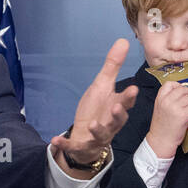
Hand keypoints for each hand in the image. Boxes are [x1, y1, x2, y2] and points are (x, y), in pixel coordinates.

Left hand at [49, 39, 139, 167]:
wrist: (85, 136)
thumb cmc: (97, 110)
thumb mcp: (102, 86)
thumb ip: (113, 65)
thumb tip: (124, 41)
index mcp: (115, 107)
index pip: (125, 102)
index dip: (129, 97)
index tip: (133, 89)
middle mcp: (110, 123)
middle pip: (117, 120)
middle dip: (117, 115)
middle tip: (116, 107)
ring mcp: (97, 136)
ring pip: (101, 134)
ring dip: (97, 130)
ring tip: (92, 124)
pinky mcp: (82, 145)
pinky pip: (74, 146)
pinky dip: (64, 144)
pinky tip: (55, 140)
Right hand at [146, 80, 187, 158]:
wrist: (161, 140)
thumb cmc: (161, 127)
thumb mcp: (159, 109)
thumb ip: (167, 99)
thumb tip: (181, 93)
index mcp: (159, 99)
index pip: (169, 84)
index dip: (178, 85)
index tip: (182, 88)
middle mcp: (167, 102)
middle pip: (182, 89)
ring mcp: (175, 108)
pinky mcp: (183, 115)